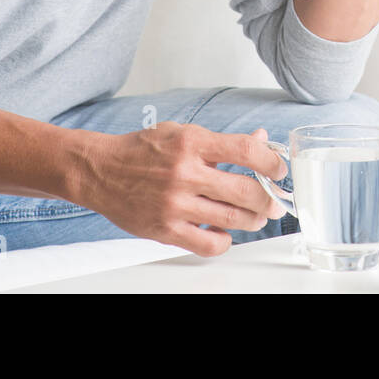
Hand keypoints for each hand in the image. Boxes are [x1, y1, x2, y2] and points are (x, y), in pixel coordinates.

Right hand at [75, 123, 288, 256]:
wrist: (99, 170)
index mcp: (191, 143)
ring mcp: (174, 204)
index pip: (246, 151)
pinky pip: (206, 245)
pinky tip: (225, 234)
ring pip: (231, 219)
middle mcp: (184, 173)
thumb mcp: (183, 133)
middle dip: (268, 199)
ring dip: (253, 220)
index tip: (279, 170)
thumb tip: (262, 139)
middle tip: (274, 201)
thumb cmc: (142, 150)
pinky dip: (223, 242)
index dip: (271, 162)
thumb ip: (223, 141)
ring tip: (256, 217)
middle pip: (245, 190)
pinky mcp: (164, 230)